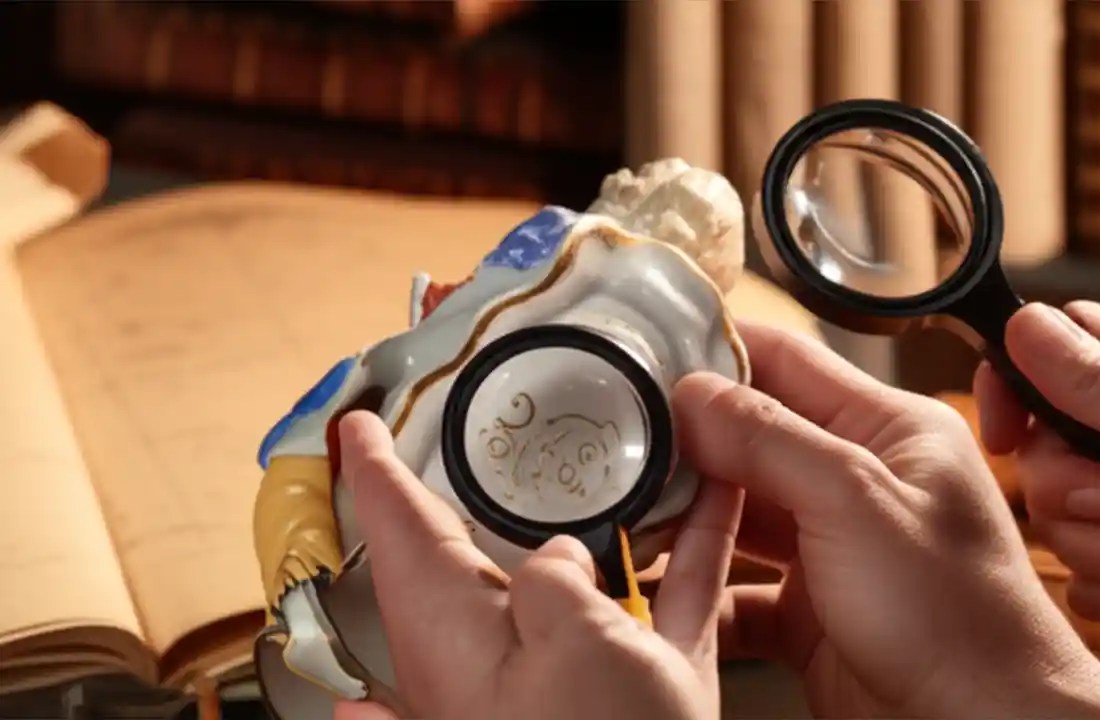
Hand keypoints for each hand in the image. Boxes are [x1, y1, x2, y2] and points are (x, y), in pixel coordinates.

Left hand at [329, 410, 741, 719]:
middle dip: (466, 488)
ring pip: (569, 574)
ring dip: (590, 514)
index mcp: (458, 639)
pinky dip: (683, 553)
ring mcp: (570, 675)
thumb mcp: (573, 650)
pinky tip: (713, 506)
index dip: (371, 469)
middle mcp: (502, 657)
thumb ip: (553, 585)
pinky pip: (656, 601)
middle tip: (469, 430)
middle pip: (470, 553)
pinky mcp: (637, 687)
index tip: (353, 421)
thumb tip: (559, 560)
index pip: (396, 533)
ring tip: (611, 456)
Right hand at [671, 322, 1099, 718]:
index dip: (719, 354)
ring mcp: (833, 548)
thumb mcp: (857, 504)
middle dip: (689, 442)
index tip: (652, 355)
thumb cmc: (960, 620)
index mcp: (890, 431)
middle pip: (754, 438)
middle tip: (624, 443)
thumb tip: (695, 393)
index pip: (789, 362)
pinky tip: (664, 587)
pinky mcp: (810, 612)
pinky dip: (699, 587)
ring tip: (631, 509)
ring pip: (739, 512)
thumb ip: (771, 441)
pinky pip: (738, 587)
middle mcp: (860, 483)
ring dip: (688, 514)